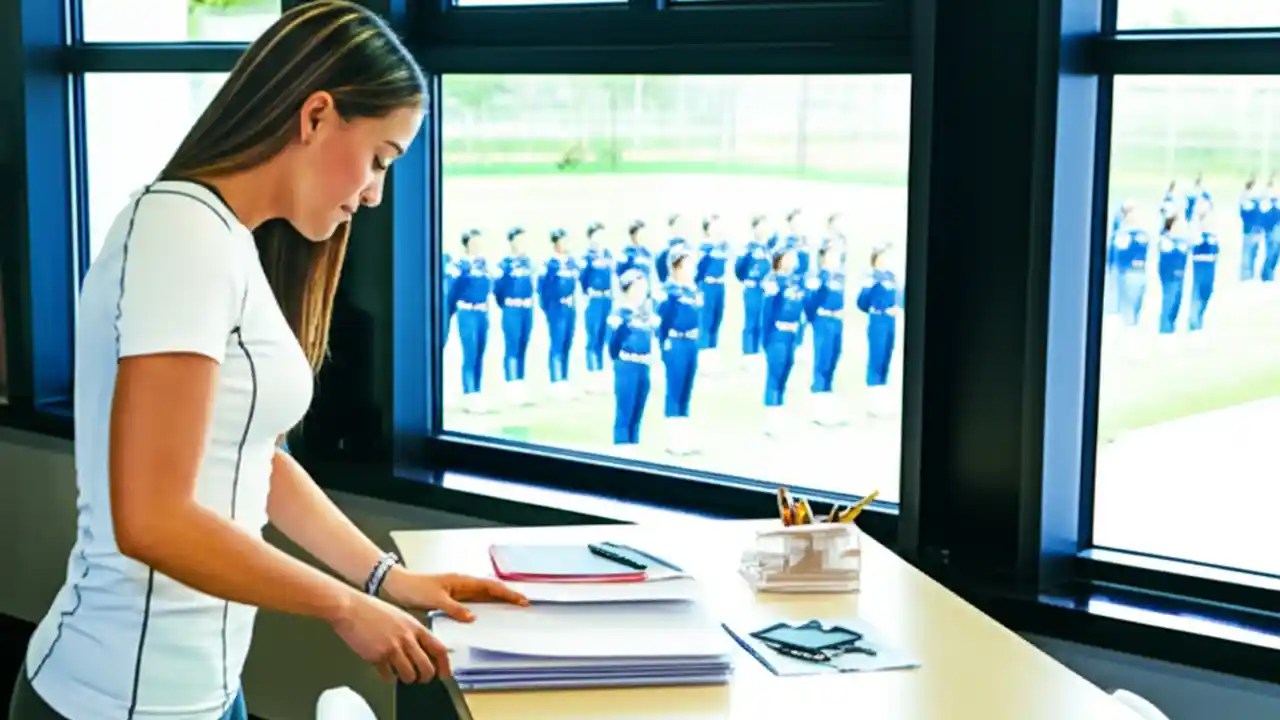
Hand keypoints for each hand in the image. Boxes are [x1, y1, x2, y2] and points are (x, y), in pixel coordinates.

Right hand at [329, 590, 449, 683]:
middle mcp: (406, 638)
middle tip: (421, 678)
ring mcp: (392, 648)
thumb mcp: (401, 617)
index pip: (439, 649)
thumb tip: (423, 649)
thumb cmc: (372, 610)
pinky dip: (389, 678)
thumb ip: (413, 632)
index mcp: (415, 627)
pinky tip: (386, 671)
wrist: (350, 608)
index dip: (445, 665)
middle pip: (427, 667)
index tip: (445, 674)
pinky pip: (389, 676)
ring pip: (409, 675)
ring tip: (402, 675)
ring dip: (407, 679)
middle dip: (426, 677)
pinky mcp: (377, 657)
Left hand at [383, 569, 528, 621]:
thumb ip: (454, 609)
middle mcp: (462, 584)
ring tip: (510, 608)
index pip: (490, 586)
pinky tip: (485, 614)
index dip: (507, 593)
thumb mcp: (435, 599)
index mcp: (461, 580)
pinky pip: (473, 601)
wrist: (397, 585)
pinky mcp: (451, 597)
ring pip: (483, 595)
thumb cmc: (414, 587)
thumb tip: (472, 617)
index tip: (521, 600)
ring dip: (497, 600)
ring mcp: (457, 590)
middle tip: (522, 604)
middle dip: (507, 595)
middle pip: (490, 589)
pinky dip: (483, 605)